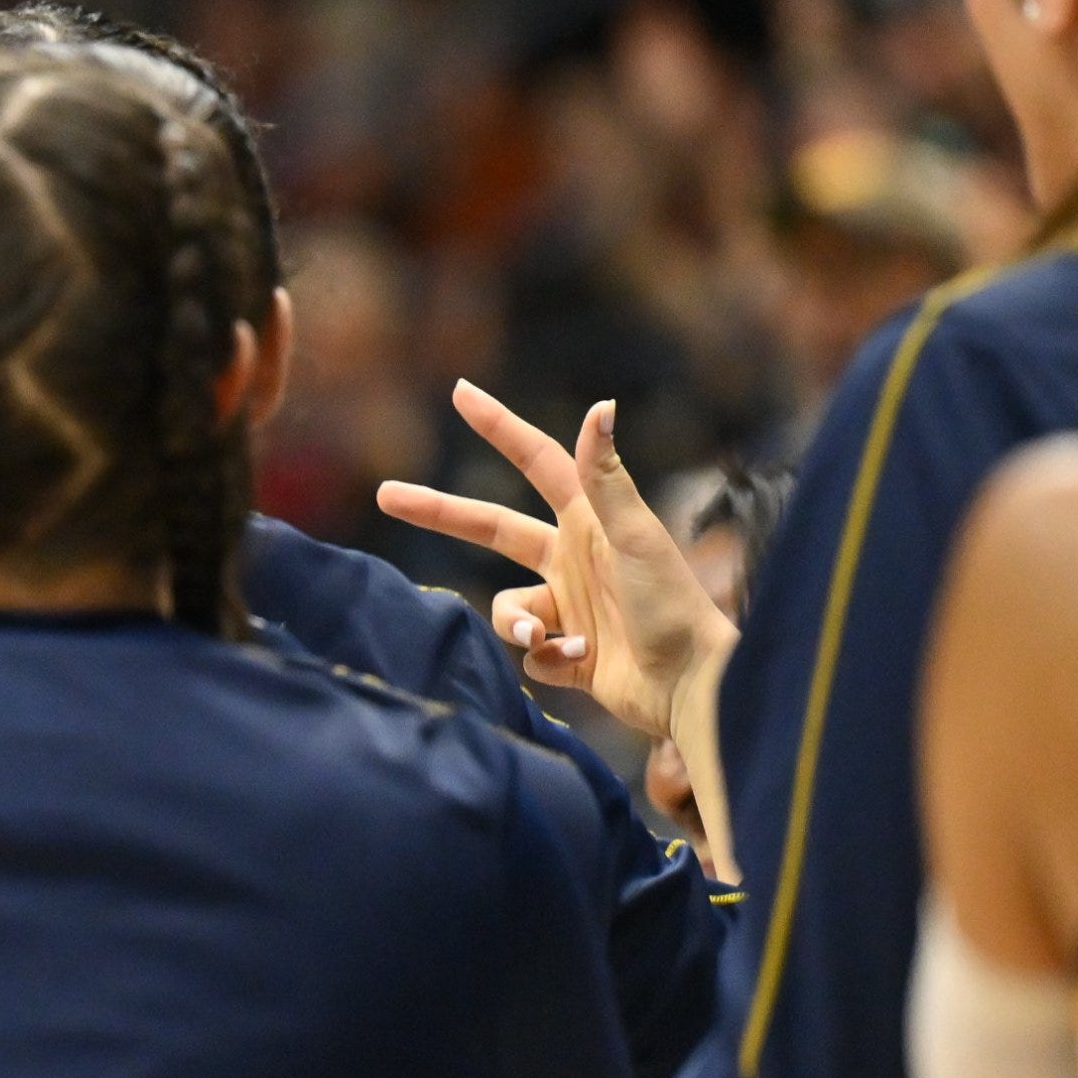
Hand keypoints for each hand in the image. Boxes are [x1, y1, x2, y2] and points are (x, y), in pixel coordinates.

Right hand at [377, 386, 735, 748]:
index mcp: (587, 522)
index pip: (534, 461)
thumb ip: (606, 476)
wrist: (691, 684)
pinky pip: (530, 654)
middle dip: (440, 512)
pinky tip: (585, 663)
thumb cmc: (671, 604)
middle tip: (386, 495)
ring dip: (518, 627)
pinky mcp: (569, 653)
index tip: (461, 393)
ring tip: (552, 640)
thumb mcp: (634, 536)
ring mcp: (568, 607)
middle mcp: (572, 559)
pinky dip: (549, 660)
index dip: (498, 426)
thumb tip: (600, 404)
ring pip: (507, 610)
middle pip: (490, 526)